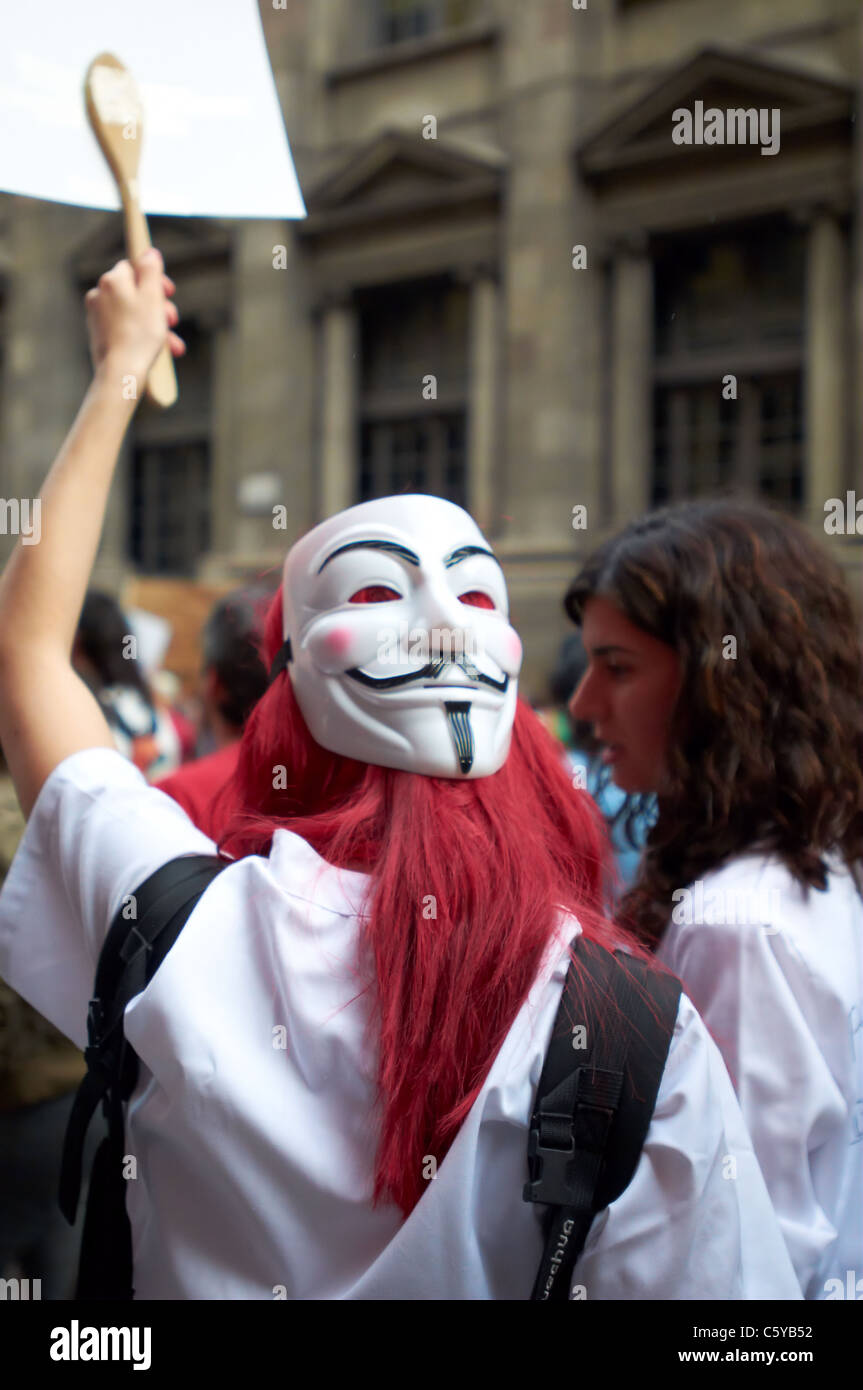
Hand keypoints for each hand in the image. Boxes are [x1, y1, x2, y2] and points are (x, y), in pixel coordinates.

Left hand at [85, 248, 185, 381]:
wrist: (120, 373)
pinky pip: (125, 330)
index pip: (134, 268)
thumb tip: (149, 252)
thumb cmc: (139, 335)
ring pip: (133, 314)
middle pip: (135, 292)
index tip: (169, 292)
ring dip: (155, 326)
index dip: (154, 279)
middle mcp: (99, 294)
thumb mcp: (153, 296)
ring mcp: (97, 316)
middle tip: (173, 320)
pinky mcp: (99, 336)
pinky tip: (158, 353)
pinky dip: (141, 337)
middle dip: (158, 307)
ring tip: (172, 346)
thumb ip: (151, 269)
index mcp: (112, 280)